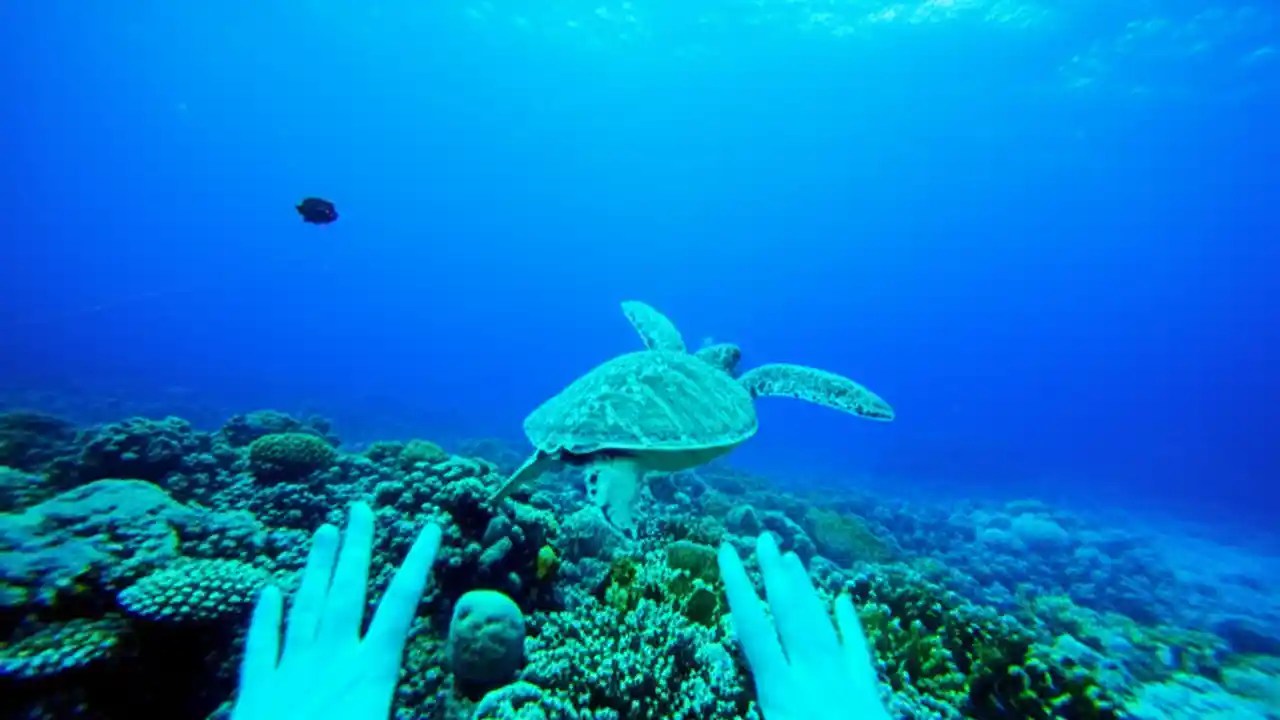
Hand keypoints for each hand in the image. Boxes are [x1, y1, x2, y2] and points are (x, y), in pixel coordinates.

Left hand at [232, 502, 442, 719]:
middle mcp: (332, 662)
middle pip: (347, 593)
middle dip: (356, 548)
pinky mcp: (256, 694)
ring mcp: (291, 673)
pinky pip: (260, 647)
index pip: (400, 606)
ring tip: (322, 529)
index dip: (416, 563)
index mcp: (371, 674)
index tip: (430, 526)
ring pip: (305, 608)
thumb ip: (406, 708)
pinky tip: (266, 592)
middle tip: (359, 506)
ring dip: (314, 568)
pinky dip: (264, 618)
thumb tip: (470, 715)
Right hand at [718, 532, 889, 719]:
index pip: (754, 630)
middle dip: (774, 574)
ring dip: (806, 589)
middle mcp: (812, 678)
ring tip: (793, 556)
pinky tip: (843, 598)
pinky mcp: (868, 693)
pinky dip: (849, 622)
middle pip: (790, 614)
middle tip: (763, 536)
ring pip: (822, 623)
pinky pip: (858, 648)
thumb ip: (762, 709)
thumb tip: (747, 677)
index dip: (737, 587)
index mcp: (782, 694)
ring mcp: (844, 682)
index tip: (726, 551)